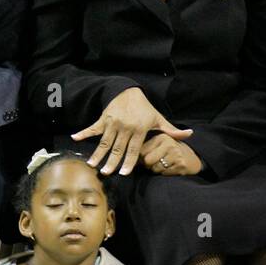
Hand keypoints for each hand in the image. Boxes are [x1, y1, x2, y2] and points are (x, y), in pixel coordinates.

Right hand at [72, 87, 191, 175]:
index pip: (134, 149)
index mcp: (138, 129)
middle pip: (118, 148)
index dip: (129, 161)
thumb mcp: (158, 118)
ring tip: (92, 165)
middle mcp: (125, 126)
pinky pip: (93, 127)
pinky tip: (75, 138)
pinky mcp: (104, 118)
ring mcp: (113, 122)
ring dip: (97, 153)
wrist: (129, 91)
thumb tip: (190, 135)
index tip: (124, 173)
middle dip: (112, 161)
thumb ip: (172, 130)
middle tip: (106, 173)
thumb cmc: (145, 108)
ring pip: (105, 141)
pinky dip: (84, 132)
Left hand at [141, 133, 202, 176]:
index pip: (141, 151)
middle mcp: (169, 143)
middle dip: (148, 165)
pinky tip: (171, 167)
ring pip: (155, 168)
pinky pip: (164, 173)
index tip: (147, 157)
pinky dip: (165, 173)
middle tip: (156, 162)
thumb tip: (131, 157)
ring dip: (157, 170)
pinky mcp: (180, 164)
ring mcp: (176, 154)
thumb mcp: (159, 144)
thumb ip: (146, 147)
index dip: (141, 157)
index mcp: (162, 137)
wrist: (191, 158)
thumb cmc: (170, 152)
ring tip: (164, 164)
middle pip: (147, 160)